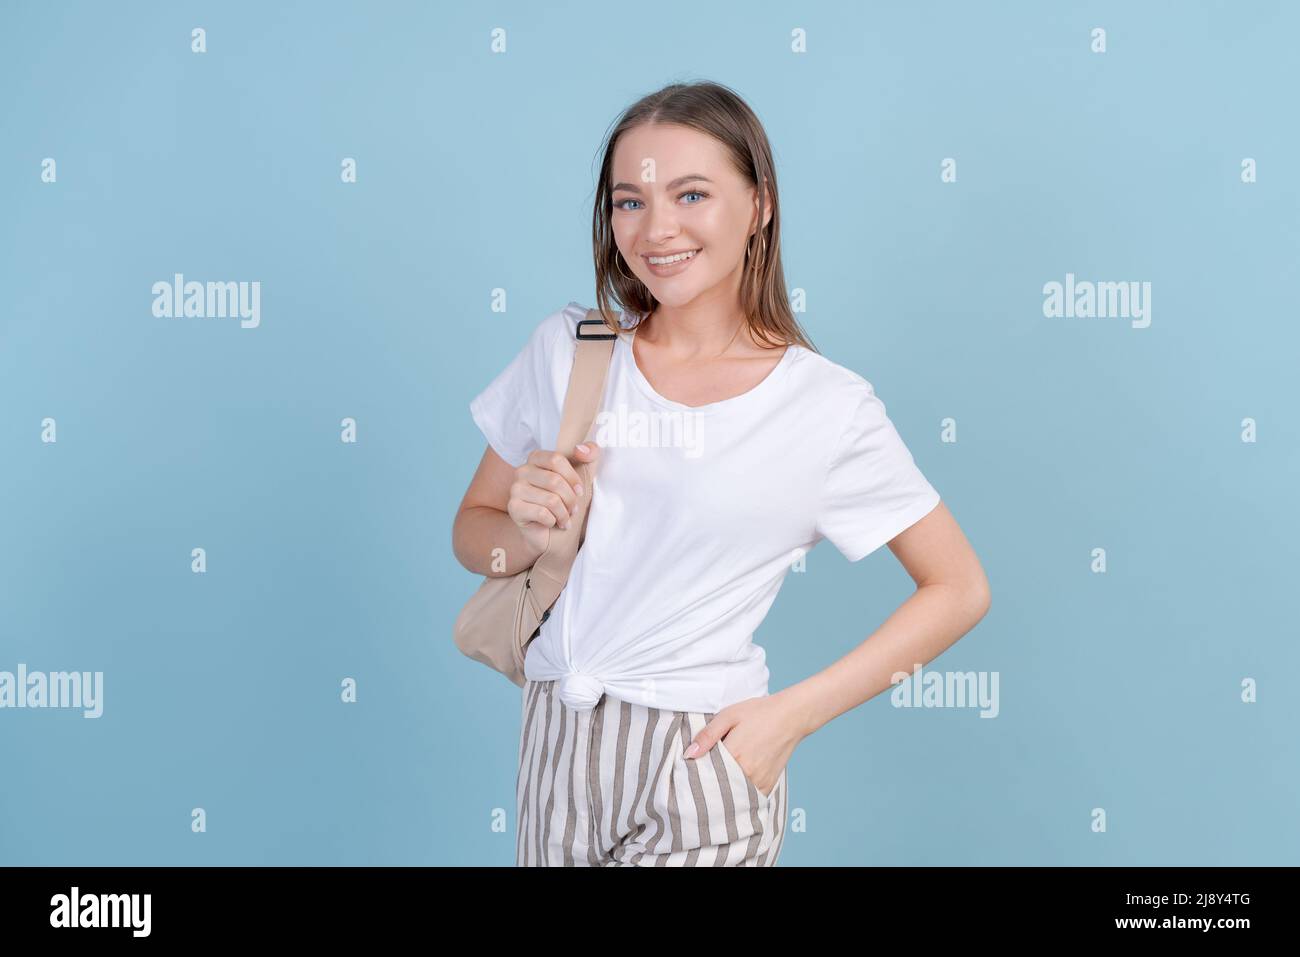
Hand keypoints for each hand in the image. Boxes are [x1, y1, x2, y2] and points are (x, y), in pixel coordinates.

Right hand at [507, 442, 601, 554]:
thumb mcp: (584, 475)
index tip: (579, 491)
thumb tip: (582, 449)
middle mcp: (522, 470)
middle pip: (554, 481)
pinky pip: (542, 513)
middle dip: (570, 500)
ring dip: (564, 514)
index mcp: (536, 458)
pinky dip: (553, 521)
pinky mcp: (514, 508)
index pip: (556, 459)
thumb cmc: (566, 501)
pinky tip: (552, 523)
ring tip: (564, 518)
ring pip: (550, 500)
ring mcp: (515, 489)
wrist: (552, 533)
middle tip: (573, 510)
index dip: (572, 477)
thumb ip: (590, 455)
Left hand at [682, 691, 805, 797]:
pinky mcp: (768, 786)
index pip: (705, 773)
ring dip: (723, 790)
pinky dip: (738, 793)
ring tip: (716, 779)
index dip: (695, 771)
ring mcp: (759, 782)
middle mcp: (747, 772)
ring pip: (732, 795)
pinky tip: (732, 784)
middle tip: (699, 777)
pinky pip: (748, 797)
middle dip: (707, 783)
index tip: (688, 769)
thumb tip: (689, 754)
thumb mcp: (728, 716)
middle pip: (718, 786)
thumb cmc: (759, 713)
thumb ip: (707, 735)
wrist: (791, 716)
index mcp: (734, 754)